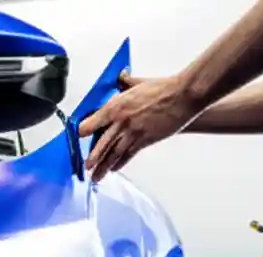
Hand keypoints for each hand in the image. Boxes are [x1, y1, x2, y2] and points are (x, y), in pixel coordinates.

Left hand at [78, 72, 199, 180]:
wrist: (182, 97)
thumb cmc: (163, 89)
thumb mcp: (139, 82)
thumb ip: (125, 81)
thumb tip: (121, 75)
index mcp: (116, 106)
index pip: (92, 123)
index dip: (84, 131)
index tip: (80, 136)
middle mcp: (121, 122)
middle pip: (101, 143)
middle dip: (93, 157)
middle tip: (86, 167)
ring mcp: (133, 133)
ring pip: (114, 153)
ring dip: (104, 166)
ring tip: (96, 176)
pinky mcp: (144, 140)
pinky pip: (129, 155)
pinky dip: (120, 163)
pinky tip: (114, 169)